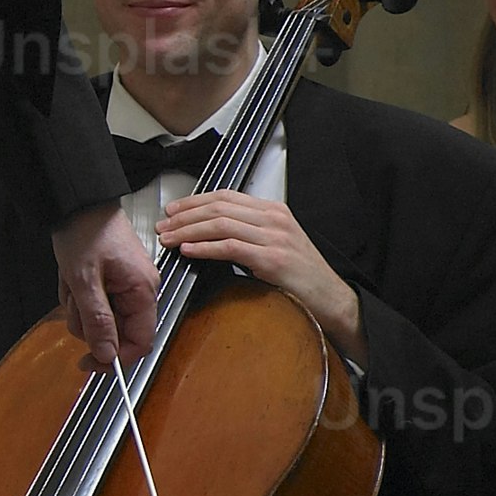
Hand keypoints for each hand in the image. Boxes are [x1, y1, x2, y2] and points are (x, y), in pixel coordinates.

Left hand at [53, 202, 159, 370]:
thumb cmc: (86, 231)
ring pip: (99, 319)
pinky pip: (92, 303)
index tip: (88, 363)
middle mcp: (139, 291)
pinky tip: (71, 276)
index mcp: (142, 291)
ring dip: (78, 307)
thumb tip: (107, 355)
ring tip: (72, 281)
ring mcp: (125, 286)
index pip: (140, 341)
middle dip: (88, 321)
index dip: (115, 358)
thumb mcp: (85, 281)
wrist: (77, 203)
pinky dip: (77, 295)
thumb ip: (98, 321)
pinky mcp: (111, 281)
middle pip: (115, 331)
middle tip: (74, 299)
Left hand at [156, 187, 361, 350]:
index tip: (173, 211)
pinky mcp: (272, 259)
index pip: (226, 196)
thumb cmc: (301, 275)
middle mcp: (274, 219)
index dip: (194, 201)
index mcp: (273, 211)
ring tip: (170, 239)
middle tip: (164, 227)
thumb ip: (248, 233)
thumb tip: (209, 232)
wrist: (330, 298)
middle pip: (219, 208)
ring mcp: (274, 237)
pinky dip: (205, 247)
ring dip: (189, 231)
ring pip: (221, 224)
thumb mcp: (275, 244)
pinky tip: (189, 251)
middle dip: (185, 216)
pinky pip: (230, 247)